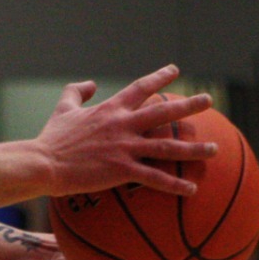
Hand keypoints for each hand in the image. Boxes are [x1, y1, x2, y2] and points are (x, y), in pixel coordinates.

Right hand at [34, 67, 215, 197]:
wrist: (44, 163)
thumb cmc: (52, 138)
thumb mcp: (63, 108)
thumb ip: (76, 92)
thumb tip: (88, 83)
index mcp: (111, 108)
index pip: (141, 87)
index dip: (159, 77)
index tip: (175, 70)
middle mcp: (123, 124)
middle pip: (163, 112)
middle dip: (189, 105)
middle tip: (209, 100)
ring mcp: (125, 147)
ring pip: (168, 146)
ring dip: (193, 148)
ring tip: (214, 149)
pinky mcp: (123, 171)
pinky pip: (155, 178)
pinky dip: (176, 184)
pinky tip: (193, 189)